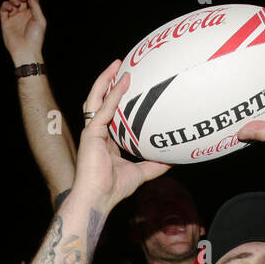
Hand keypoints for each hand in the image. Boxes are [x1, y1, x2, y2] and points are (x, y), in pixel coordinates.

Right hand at [0, 0, 46, 63]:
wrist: (25, 50)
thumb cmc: (35, 37)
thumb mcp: (40, 19)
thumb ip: (35, 5)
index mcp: (33, 14)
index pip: (31, 0)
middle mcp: (23, 15)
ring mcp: (14, 18)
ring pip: (11, 2)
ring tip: (16, 4)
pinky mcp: (5, 22)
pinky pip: (3, 10)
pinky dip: (5, 5)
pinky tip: (9, 7)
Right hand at [73, 61, 169, 212]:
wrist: (98, 198)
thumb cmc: (113, 189)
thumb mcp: (141, 173)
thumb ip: (155, 165)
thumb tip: (174, 160)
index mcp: (105, 140)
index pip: (110, 113)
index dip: (117, 98)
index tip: (129, 85)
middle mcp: (97, 132)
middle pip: (100, 100)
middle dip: (108, 82)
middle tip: (122, 67)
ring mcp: (92, 131)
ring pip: (96, 98)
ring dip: (105, 80)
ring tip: (117, 64)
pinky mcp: (91, 132)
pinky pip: (104, 108)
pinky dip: (113, 94)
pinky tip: (124, 81)